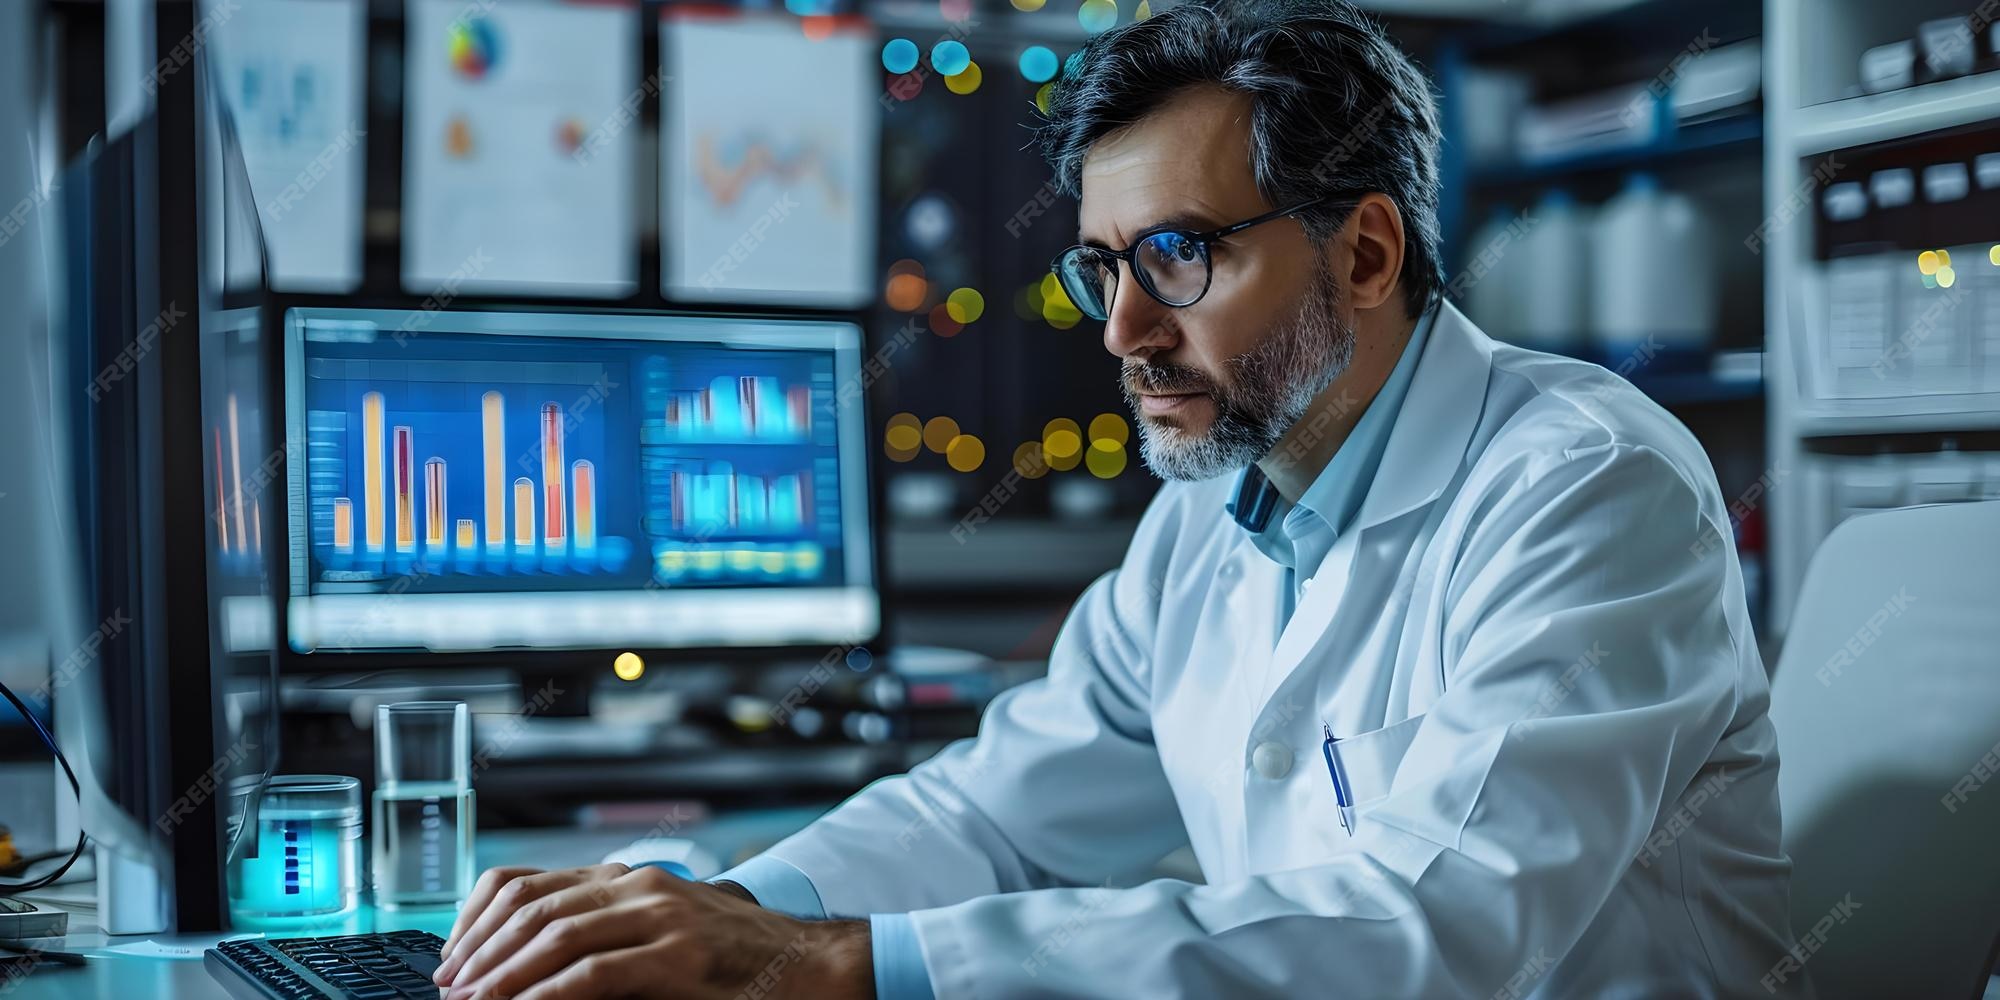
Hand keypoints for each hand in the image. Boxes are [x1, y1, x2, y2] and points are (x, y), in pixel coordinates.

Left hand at [434, 863, 870, 999]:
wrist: (812, 965)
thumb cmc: (737, 959)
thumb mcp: (662, 933)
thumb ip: (608, 935)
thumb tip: (534, 966)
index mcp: (628, 877)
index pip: (526, 882)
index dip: (476, 920)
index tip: (450, 958)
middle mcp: (638, 885)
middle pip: (530, 907)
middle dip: (479, 952)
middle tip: (450, 988)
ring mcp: (659, 916)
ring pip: (554, 934)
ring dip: (503, 976)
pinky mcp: (676, 956)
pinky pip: (592, 973)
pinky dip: (546, 995)